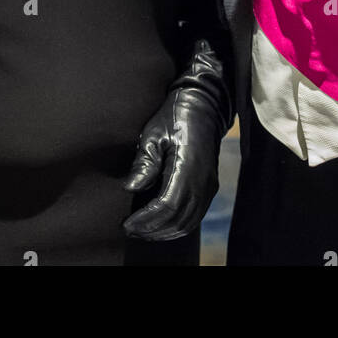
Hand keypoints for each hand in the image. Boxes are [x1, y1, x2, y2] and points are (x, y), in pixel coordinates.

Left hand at [122, 40, 230, 241]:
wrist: (203, 105)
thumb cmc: (174, 116)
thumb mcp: (153, 133)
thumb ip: (144, 162)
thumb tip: (130, 188)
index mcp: (188, 166)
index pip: (167, 205)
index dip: (146, 219)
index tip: (127, 224)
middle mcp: (202, 181)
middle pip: (178, 219)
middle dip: (152, 229)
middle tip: (130, 230)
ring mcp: (209, 185)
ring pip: (188, 222)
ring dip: (164, 231)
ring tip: (142, 231)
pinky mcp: (210, 187)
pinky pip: (195, 215)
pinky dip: (178, 225)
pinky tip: (161, 224)